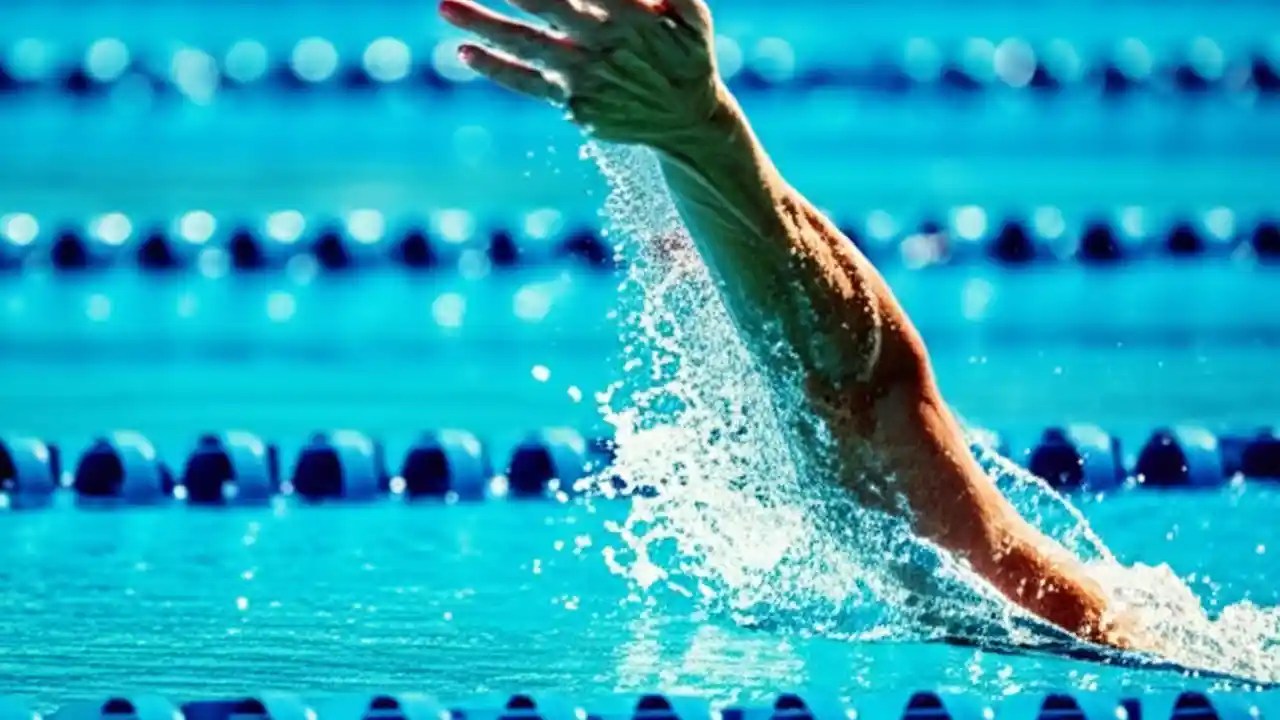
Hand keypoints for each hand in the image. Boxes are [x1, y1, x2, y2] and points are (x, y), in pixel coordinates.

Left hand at [439, 0, 724, 153]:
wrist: (686, 121)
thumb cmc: (686, 51)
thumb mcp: (693, 14)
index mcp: (630, 17)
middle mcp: (601, 46)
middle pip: (546, 7)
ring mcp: (583, 78)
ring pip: (525, 46)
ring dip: (481, 25)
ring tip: (443, 6)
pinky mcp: (572, 104)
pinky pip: (526, 84)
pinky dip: (495, 70)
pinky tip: (463, 52)